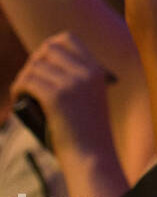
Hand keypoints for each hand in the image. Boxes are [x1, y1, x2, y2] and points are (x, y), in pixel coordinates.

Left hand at [10, 31, 114, 162]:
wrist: (92, 157)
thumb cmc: (87, 133)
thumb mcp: (89, 98)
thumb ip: (74, 78)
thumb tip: (40, 62)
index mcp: (97, 70)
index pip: (67, 39)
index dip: (48, 48)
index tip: (42, 66)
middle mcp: (87, 72)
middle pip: (48, 48)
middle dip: (33, 63)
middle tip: (31, 83)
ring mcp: (73, 83)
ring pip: (34, 66)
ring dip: (23, 79)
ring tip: (22, 94)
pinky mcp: (57, 97)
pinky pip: (27, 81)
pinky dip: (18, 89)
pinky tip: (18, 100)